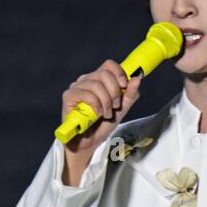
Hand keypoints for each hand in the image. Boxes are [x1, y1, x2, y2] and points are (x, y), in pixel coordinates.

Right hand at [61, 59, 142, 181]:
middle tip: (115, 107)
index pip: (108, 64)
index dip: (119, 72)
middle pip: (104, 73)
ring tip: (106, 114)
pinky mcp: (68, 96)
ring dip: (106, 102)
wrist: (88, 142)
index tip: (125, 86)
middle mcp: (87, 80)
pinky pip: (85, 94)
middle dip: (114, 92)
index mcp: (99, 80)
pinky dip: (96, 104)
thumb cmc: (102, 124)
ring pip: (96, 84)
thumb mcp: (121, 109)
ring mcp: (76, 87)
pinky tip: (97, 113)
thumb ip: (130, 95)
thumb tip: (137, 79)